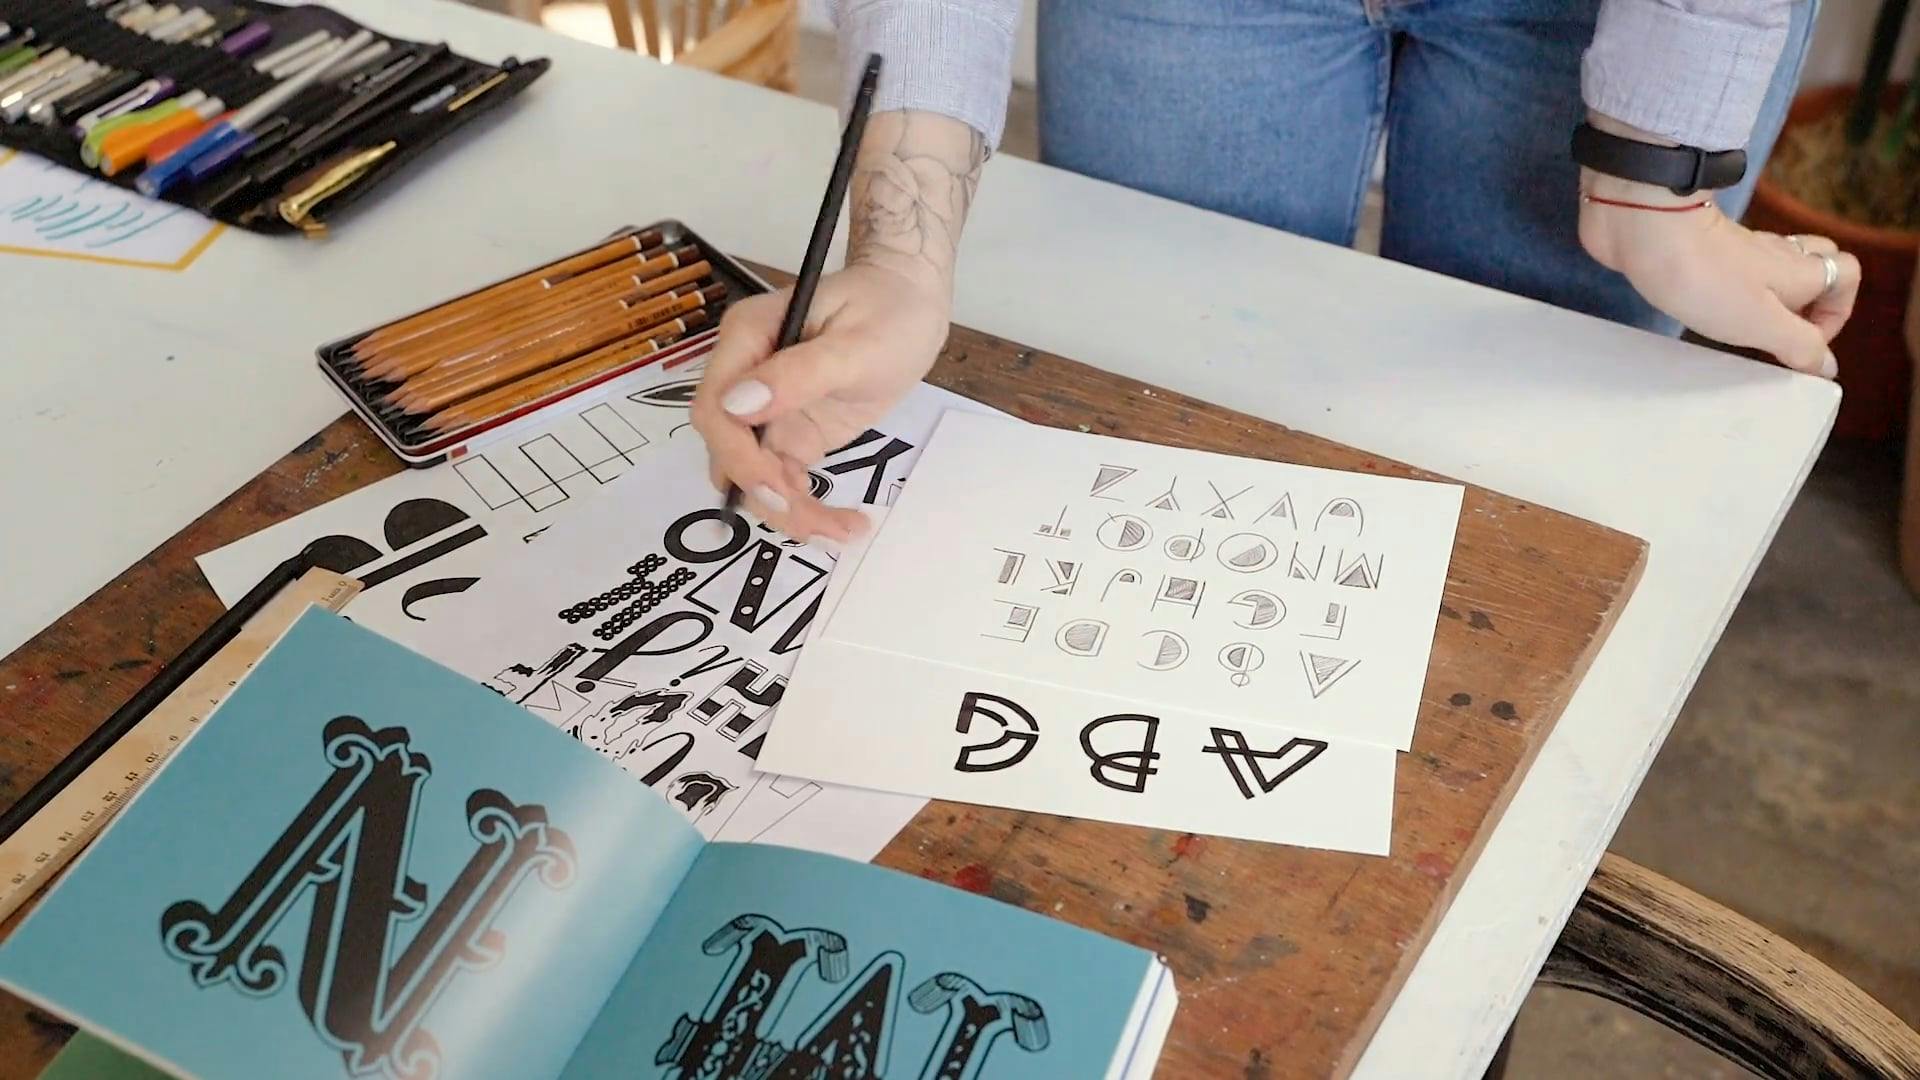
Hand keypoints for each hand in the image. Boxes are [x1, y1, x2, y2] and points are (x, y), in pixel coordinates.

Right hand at [690, 262, 950, 540]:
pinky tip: (842, 522)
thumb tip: (737, 407)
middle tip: (819, 523)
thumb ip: (797, 375)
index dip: (737, 455)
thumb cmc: (888, 309)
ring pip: (751, 472)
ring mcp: (766, 407)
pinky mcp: (791, 431)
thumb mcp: (854, 344)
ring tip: (841, 530)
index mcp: (747, 340)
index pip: (714, 408)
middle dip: (763, 492)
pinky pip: (781, 477)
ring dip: (785, 510)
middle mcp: (745, 375)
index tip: (779, 486)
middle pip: (726, 449)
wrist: (911, 301)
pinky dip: (804, 505)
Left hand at [1576, 117, 1859, 378]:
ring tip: (1741, 332)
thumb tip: (1827, 366)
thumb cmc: (1707, 278)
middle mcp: (1773, 254)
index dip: (1838, 312)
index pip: (1848, 275)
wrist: (1645, 227)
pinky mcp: (1696, 250)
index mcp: (1798, 270)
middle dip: (1807, 301)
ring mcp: (1734, 250)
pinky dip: (1728, 292)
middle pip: (1814, 266)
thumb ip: (1799, 344)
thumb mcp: (1762, 322)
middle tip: (1776, 335)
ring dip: (1765, 300)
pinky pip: (1727, 271)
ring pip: (1768, 270)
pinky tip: (1705, 313)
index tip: (1805, 345)